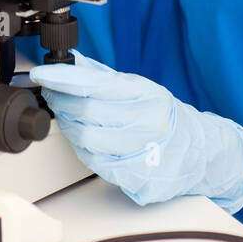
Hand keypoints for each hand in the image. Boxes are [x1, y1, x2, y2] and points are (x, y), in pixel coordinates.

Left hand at [29, 51, 242, 211]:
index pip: (94, 84)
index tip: (43, 74)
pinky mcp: (139, 179)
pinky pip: (96, 164)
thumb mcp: (140, 87)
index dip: (62, 79)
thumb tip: (70, 62)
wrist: (200, 152)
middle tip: (52, 95)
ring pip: (86, 141)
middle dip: (60, 102)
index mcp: (145, 94)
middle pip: (86, 113)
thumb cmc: (164, 116)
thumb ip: (103, 76)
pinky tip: (82, 139)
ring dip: (68, 127)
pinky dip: (81, 150)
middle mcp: (146, 123)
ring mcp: (144, 154)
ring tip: (67, 117)